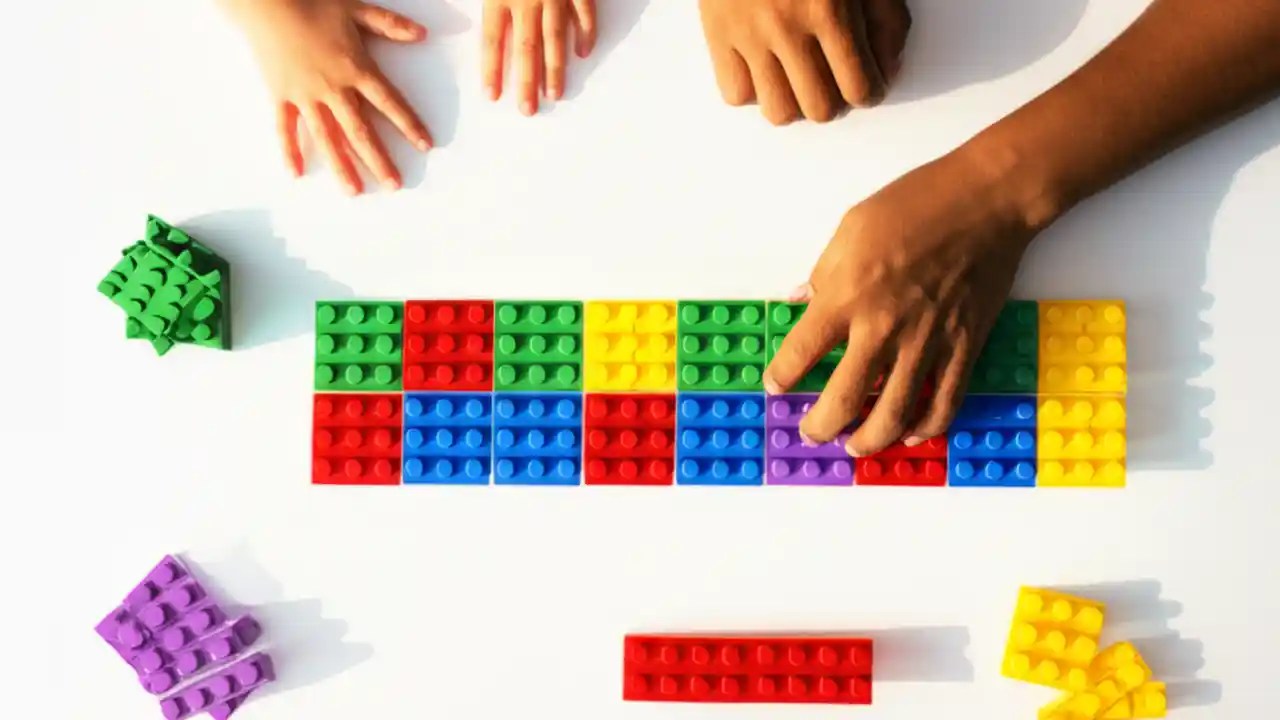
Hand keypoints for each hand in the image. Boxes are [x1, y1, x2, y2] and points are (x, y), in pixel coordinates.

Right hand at [223, 0, 432, 193]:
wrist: (266, 1)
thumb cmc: (312, 2)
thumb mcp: (355, 9)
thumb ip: (389, 24)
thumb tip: (422, 35)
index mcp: (356, 68)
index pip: (389, 102)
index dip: (409, 124)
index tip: (426, 146)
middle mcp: (333, 88)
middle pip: (361, 130)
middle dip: (379, 160)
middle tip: (394, 185)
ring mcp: (305, 95)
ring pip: (327, 137)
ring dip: (341, 166)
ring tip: (355, 191)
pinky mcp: (280, 95)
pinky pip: (285, 128)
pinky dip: (290, 150)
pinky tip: (297, 173)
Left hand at [483, 0, 597, 114]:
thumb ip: (490, 2)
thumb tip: (490, 30)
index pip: (493, 40)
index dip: (492, 69)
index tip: (492, 95)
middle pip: (526, 47)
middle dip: (527, 82)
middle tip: (528, 109)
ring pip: (555, 37)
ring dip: (555, 68)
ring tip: (555, 94)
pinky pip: (584, 12)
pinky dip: (586, 33)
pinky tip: (583, 52)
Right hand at [699, 0, 910, 124]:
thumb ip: (886, 18)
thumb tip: (888, 68)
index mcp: (831, 10)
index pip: (860, 88)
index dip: (869, 93)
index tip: (867, 86)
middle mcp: (788, 28)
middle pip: (819, 109)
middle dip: (834, 101)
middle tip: (833, 81)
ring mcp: (749, 34)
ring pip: (777, 111)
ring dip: (794, 103)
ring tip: (797, 81)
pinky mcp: (718, 32)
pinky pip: (735, 93)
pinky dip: (753, 90)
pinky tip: (764, 68)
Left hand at [763, 148, 1041, 455]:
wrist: (986, 202)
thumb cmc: (916, 204)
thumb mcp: (850, 228)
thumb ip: (823, 274)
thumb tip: (801, 300)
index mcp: (846, 296)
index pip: (800, 354)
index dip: (782, 377)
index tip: (776, 386)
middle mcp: (883, 328)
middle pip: (843, 401)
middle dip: (820, 427)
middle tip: (811, 432)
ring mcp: (926, 343)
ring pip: (893, 415)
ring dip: (869, 440)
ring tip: (854, 446)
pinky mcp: (964, 348)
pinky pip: (943, 403)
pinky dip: (925, 427)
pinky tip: (910, 434)